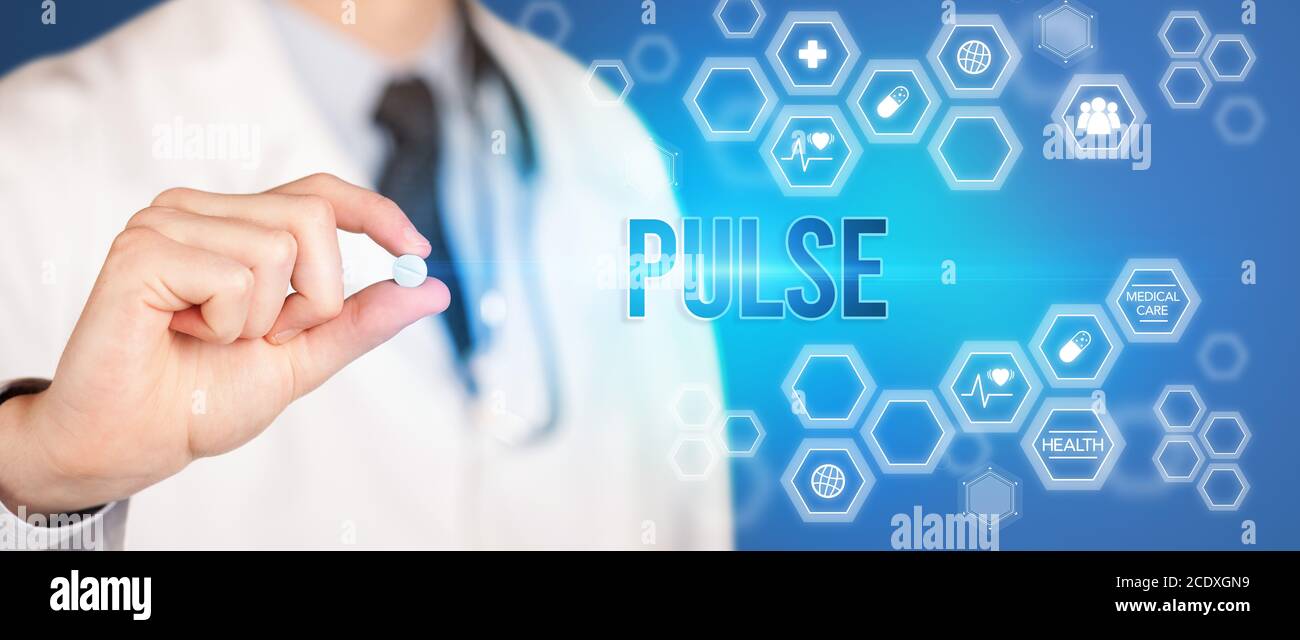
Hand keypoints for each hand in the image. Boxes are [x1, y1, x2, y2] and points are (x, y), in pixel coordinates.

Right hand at [0, 174, 447, 514]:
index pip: (320, 191)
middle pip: (312, 215)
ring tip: (210, 338)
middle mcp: (200, 210)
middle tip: (264, 335)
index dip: (376, 211)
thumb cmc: (203, 398)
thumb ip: (360, 321)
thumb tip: (435, 289)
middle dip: (314, 294)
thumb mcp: (302, 358)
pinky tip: (182, 334)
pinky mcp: (142, 249)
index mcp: (237, 225)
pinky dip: (225, 325)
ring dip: (263, 319)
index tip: (418, 249)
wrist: (133, 443)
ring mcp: (167, 222)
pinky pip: (234, 278)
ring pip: (278, 249)